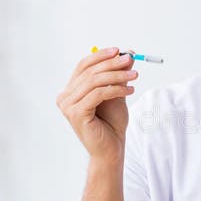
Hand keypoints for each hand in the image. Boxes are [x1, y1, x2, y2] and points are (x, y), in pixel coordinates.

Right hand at [56, 47, 138, 161]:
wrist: (111, 149)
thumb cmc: (111, 124)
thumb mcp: (116, 93)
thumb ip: (118, 75)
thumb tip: (128, 54)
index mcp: (70, 91)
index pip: (83, 66)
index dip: (101, 56)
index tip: (119, 50)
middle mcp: (65, 97)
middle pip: (89, 72)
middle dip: (112, 64)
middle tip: (131, 60)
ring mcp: (68, 106)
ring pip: (95, 82)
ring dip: (117, 76)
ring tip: (135, 76)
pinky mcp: (76, 114)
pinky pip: (98, 94)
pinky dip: (116, 89)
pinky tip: (130, 90)